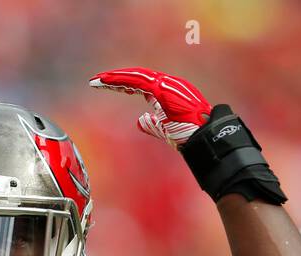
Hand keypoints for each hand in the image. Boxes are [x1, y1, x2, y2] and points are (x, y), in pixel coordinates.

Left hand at [88, 67, 210, 146]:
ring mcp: (166, 84)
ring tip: (98, 80)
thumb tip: (140, 121)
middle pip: (137, 76)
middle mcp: (166, 83)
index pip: (142, 83)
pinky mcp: (163, 89)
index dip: (124, 82)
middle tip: (97, 79)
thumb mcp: (165, 129)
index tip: (109, 85)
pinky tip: (109, 82)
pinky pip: (139, 80)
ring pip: (136, 75)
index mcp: (167, 91)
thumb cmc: (188, 133)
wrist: (203, 136)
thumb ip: (152, 124)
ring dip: (115, 77)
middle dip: (116, 77)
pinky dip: (123, 80)